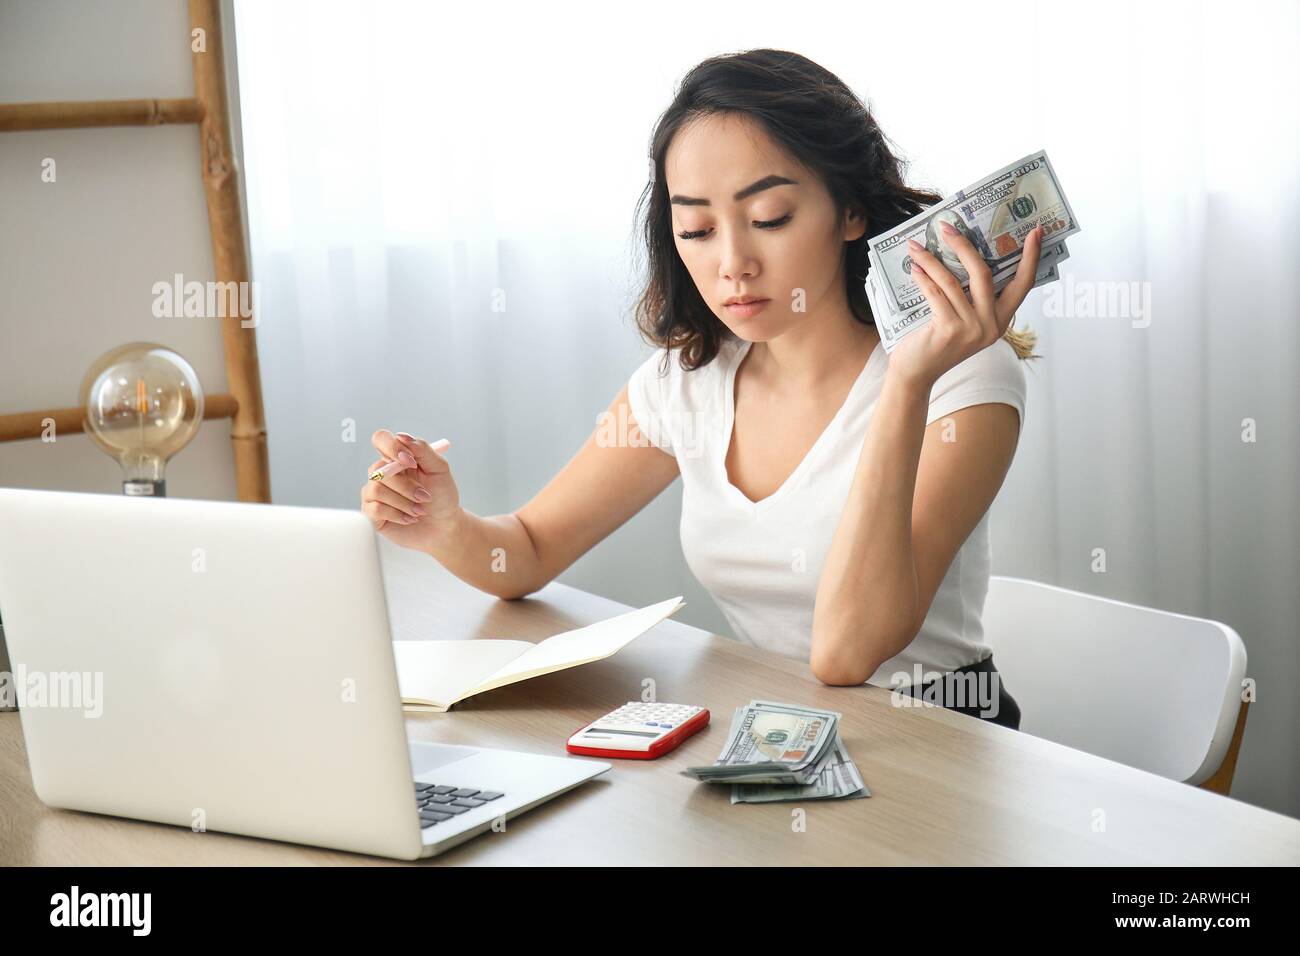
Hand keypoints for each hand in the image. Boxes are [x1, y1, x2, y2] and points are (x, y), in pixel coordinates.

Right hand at [359, 429, 460, 551]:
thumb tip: (402, 436)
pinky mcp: (372, 513)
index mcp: (397, 458)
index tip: (410, 462)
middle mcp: (382, 473)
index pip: (381, 439)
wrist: (444, 526)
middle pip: (379, 470)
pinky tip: (409, 518)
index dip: (392, 448)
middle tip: (425, 497)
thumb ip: (423, 449)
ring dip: (404, 502)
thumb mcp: (440, 469)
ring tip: (419, 510)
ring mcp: (374, 493)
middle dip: (406, 487)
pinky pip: (375, 509)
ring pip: (377, 490)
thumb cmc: (442, 496)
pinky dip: (397, 514)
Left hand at [885, 220, 1043, 391]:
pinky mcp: (950, 331)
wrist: (916, 374)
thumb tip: (962, 255)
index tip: (1036, 231)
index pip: (1023, 284)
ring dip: (931, 260)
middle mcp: (991, 325)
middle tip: (946, 227)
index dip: (1031, 257)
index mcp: (1001, 320)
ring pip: (953, 282)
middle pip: (984, 274)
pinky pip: (936, 294)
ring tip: (916, 246)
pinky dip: (923, 278)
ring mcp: (971, 329)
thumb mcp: (963, 320)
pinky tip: (913, 267)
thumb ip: (970, 297)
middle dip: (965, 246)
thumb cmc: (937, 342)